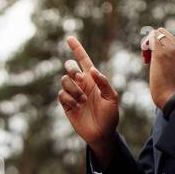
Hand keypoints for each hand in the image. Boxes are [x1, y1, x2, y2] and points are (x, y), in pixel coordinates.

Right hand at [58, 35, 119, 163]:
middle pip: (70, 67)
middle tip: (80, 78)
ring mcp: (73, 94)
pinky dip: (69, 98)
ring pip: (64, 80)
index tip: (69, 38)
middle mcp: (81, 84)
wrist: (101, 134)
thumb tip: (91, 70)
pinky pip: (61, 94)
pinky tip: (77, 106)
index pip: (83, 60)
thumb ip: (104, 82)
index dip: (77, 49)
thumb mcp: (112, 98)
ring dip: (73, 88)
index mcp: (93, 79)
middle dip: (72, 69)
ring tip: (82, 100)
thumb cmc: (110, 116)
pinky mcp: (66, 105)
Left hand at [147, 3, 174, 108]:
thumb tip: (154, 54)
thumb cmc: (172, 91)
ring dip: (147, 44)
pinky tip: (146, 60)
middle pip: (162, 31)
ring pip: (154, 34)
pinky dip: (145, 47)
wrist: (172, 98)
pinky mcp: (161, 53)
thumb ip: (169, 58)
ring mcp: (170, 49)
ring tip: (147, 60)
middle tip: (148, 59)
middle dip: (153, 41)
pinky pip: (149, 40)